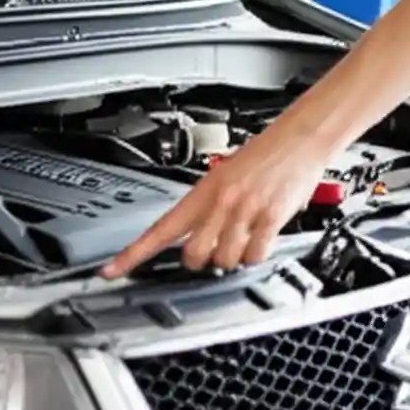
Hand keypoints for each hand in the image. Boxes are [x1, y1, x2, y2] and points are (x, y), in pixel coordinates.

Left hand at [101, 121, 334, 278]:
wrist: (298, 139)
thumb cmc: (264, 156)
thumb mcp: (223, 175)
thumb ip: (207, 207)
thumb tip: (194, 236)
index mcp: (202, 191)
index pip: (159, 229)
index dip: (132, 254)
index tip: (111, 271)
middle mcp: (219, 202)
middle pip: (193, 255)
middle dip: (202, 258)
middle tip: (215, 245)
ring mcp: (244, 212)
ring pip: (225, 259)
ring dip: (234, 255)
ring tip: (246, 234)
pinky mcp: (270, 219)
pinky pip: (255, 255)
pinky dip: (257, 253)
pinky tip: (262, 236)